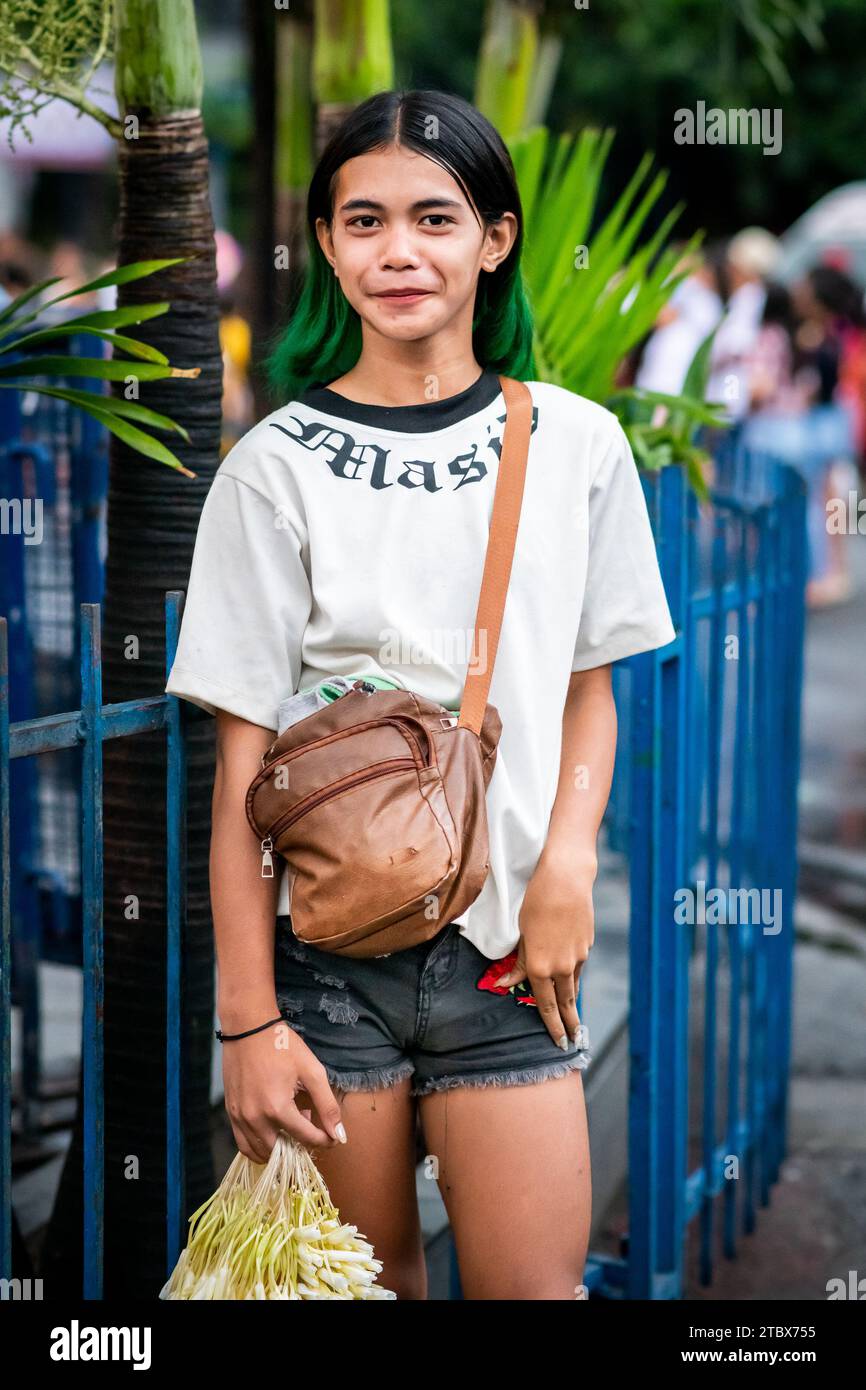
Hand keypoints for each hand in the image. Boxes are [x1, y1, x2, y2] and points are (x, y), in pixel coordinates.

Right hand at [222, 1021, 346, 1162]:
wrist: (247, 1028)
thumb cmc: (282, 1045)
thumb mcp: (311, 1071)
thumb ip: (327, 1104)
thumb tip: (339, 1134)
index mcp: (278, 1107)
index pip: (306, 1139)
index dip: (324, 1140)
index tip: (332, 1137)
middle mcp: (255, 1118)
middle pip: (283, 1151)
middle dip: (301, 1143)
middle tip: (308, 1122)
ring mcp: (240, 1117)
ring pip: (261, 1153)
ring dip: (280, 1148)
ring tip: (290, 1125)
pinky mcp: (230, 1113)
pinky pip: (243, 1145)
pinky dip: (259, 1148)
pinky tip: (272, 1133)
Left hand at [494, 854, 594, 1051]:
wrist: (565, 881)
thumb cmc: (536, 903)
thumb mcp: (522, 934)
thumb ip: (519, 963)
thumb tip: (506, 984)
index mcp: (540, 967)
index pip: (545, 1005)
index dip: (551, 1026)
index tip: (557, 1042)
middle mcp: (561, 967)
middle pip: (566, 1003)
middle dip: (568, 1025)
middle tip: (572, 1042)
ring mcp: (578, 957)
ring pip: (573, 986)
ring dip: (572, 1003)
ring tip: (573, 1018)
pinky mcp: (587, 945)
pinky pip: (578, 968)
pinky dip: (574, 977)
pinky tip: (571, 981)